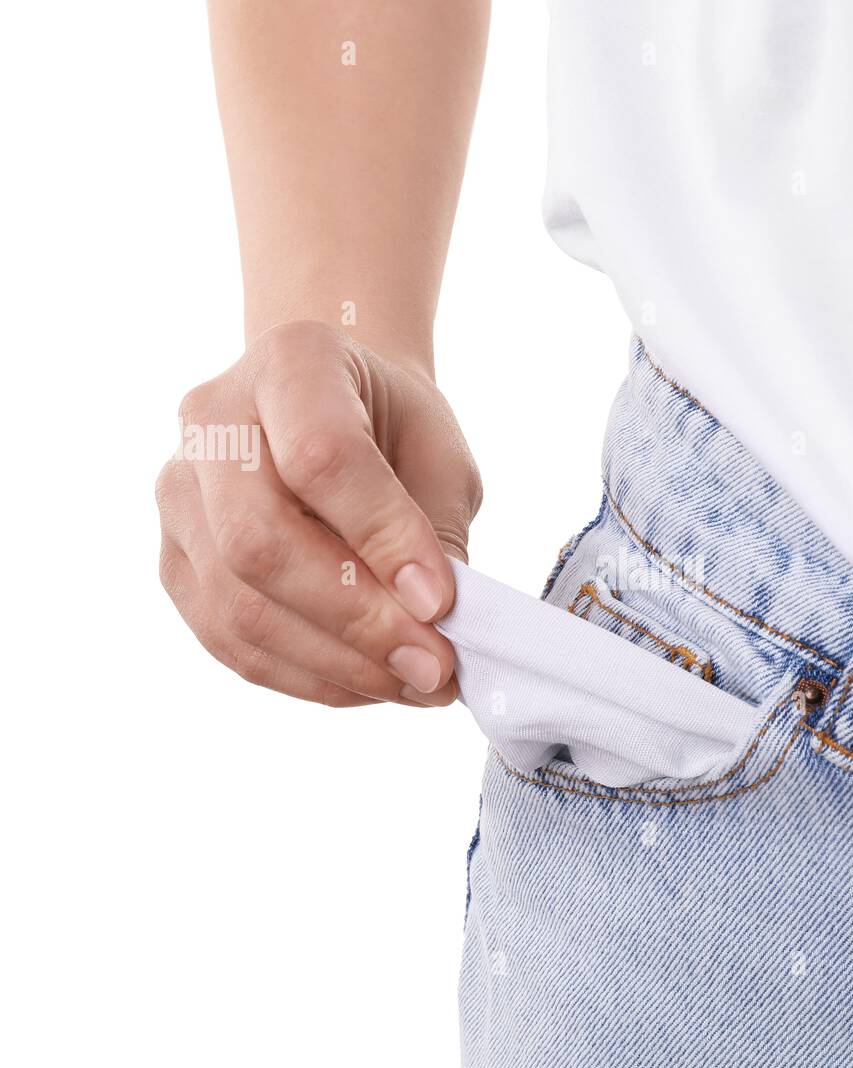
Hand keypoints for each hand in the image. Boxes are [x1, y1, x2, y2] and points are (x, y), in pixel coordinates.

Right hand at [156, 321, 480, 706]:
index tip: (443, 601)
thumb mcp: (439, 456)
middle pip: (260, 542)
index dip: (384, 538)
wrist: (336, 411)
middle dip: (357, 621)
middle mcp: (213, 422)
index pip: (321, 459)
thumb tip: (435, 624)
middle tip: (434, 666)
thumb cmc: (395, 430)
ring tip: (416, 684)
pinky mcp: (176, 562)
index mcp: (291, 364)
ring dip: (338, 665)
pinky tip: (370, 685)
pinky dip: (307, 677)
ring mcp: (180, 495)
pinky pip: (230, 640)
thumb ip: (435, 530)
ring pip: (239, 605)